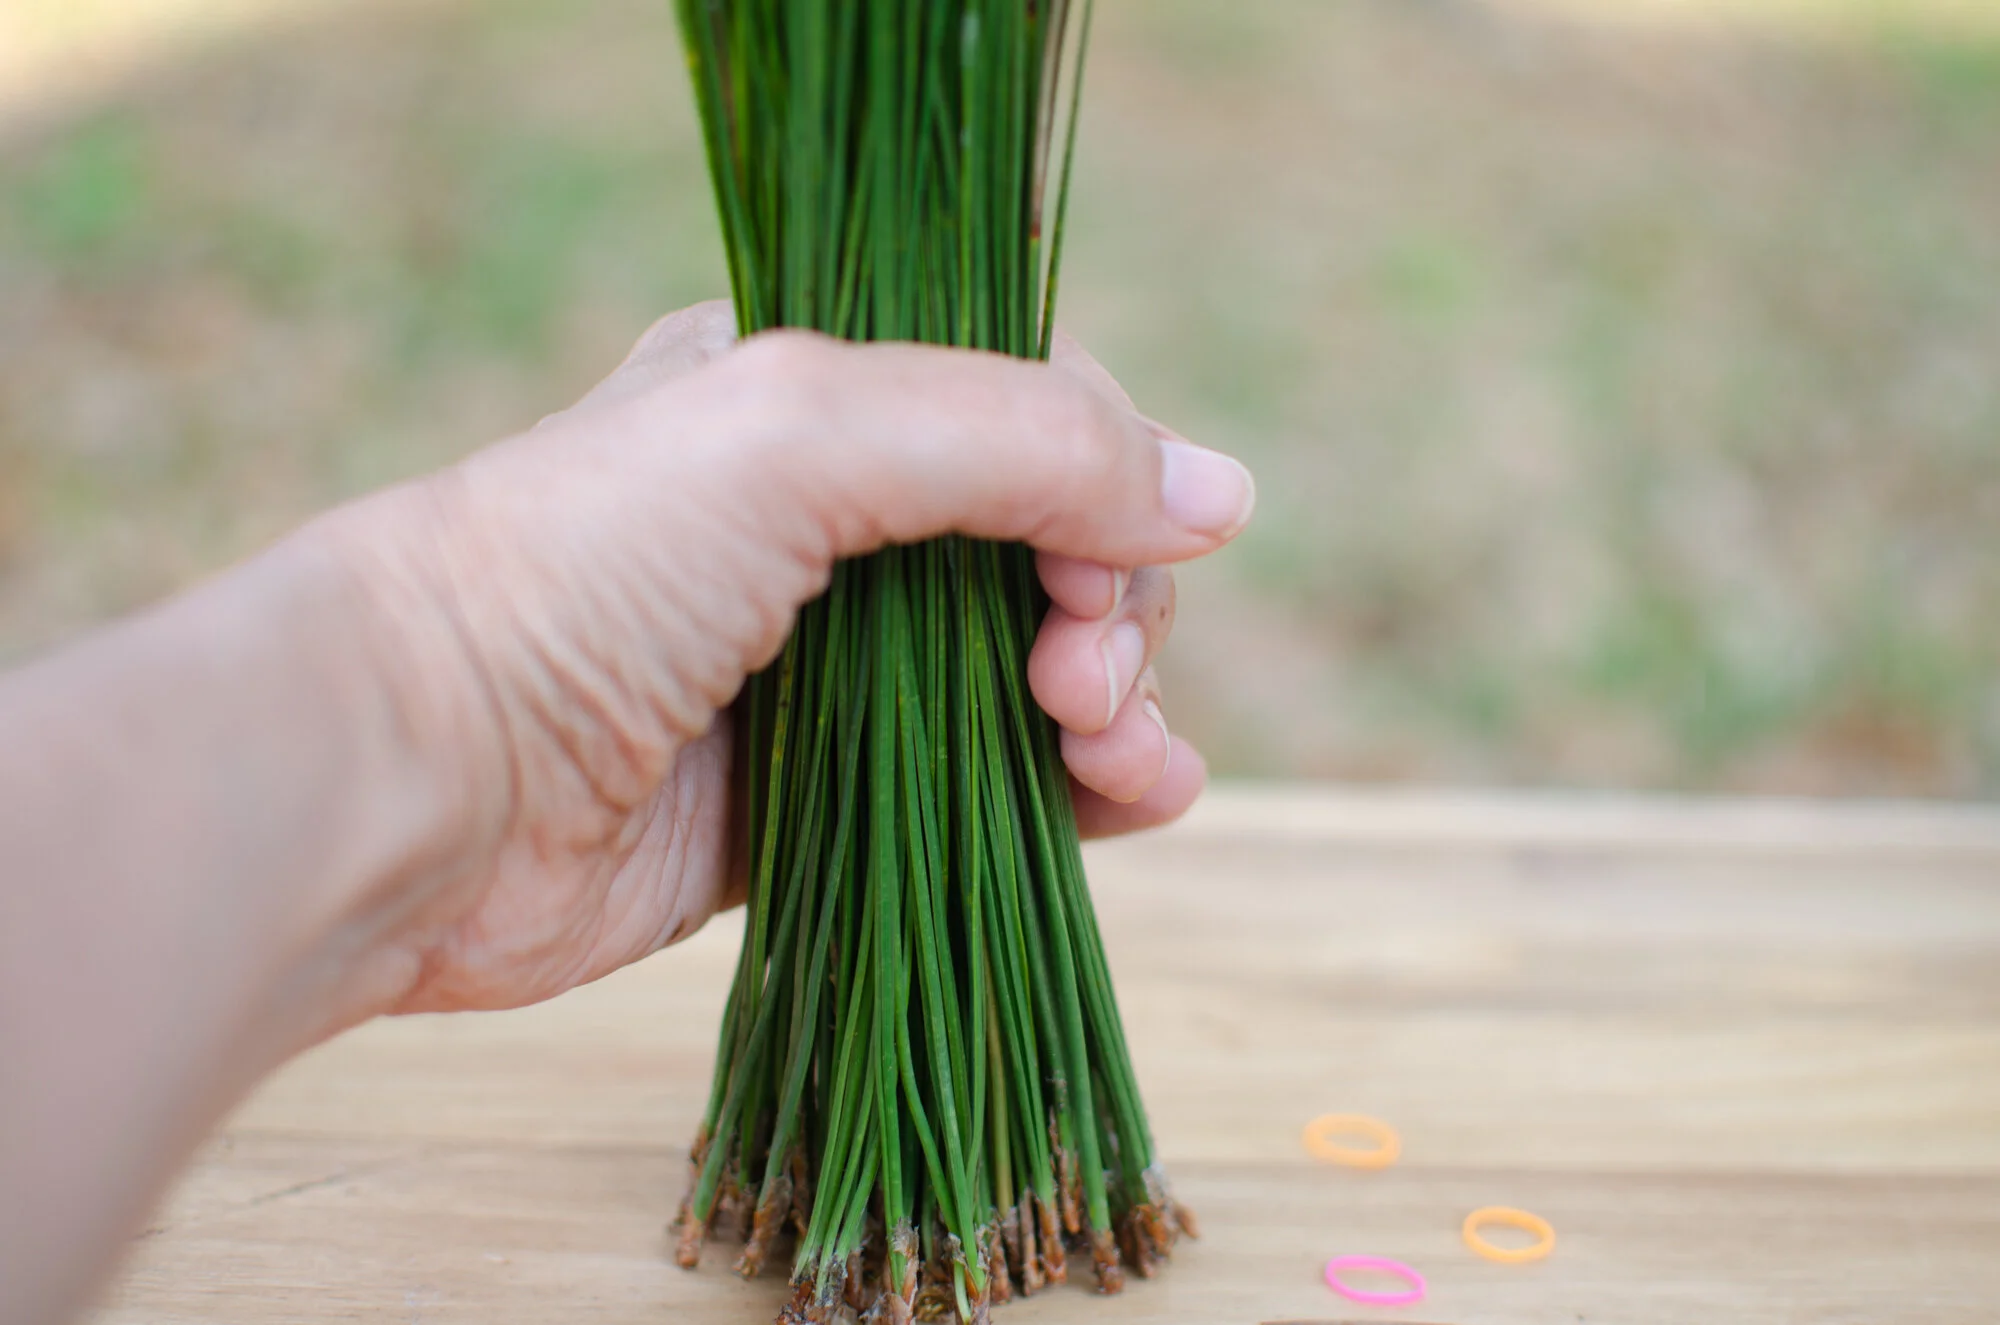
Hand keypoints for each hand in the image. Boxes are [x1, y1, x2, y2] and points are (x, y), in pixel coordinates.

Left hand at [317, 303, 1253, 1022]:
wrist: (414, 785)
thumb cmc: (579, 572)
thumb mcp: (805, 431)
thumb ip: (1023, 438)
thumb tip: (1221, 494)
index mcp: (814, 400)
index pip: (1030, 412)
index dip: (1101, 480)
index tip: (1089, 567)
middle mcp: (826, 528)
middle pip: (1054, 549)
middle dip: (1110, 608)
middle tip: (1074, 679)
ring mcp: (827, 673)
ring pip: (1039, 673)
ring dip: (1121, 704)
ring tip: (1116, 750)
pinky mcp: (821, 803)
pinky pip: (993, 787)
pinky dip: (1085, 791)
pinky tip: (1135, 795)